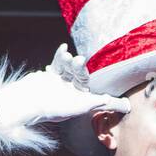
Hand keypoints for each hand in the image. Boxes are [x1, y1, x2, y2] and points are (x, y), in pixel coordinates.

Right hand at [0, 43, 130, 129]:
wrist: (27, 102)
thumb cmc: (55, 107)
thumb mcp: (84, 105)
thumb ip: (105, 103)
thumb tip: (128, 106)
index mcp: (80, 101)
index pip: (96, 91)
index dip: (102, 83)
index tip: (107, 74)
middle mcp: (71, 93)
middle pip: (81, 76)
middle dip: (80, 68)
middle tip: (79, 59)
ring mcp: (60, 84)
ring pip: (69, 69)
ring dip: (69, 62)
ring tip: (68, 56)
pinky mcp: (49, 77)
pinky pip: (57, 64)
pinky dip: (60, 56)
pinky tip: (62, 47)